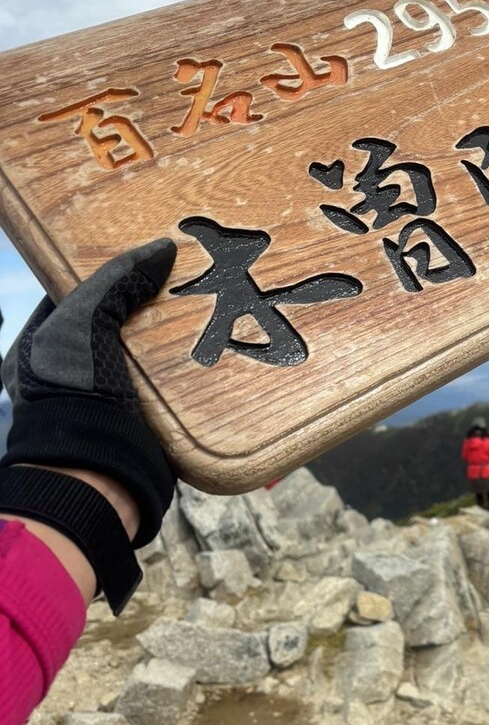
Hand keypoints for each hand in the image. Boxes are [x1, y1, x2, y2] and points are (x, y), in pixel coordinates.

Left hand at [1, 239, 177, 548]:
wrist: (98, 477)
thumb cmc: (74, 394)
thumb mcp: (83, 324)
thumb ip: (116, 283)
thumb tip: (162, 247)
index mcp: (38, 352)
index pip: (74, 299)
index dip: (108, 276)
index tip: (144, 258)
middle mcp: (67, 378)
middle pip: (113, 329)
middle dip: (146, 310)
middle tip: (184, 284)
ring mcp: (103, 405)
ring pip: (142, 363)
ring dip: (170, 346)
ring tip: (208, 315)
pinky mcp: (138, 428)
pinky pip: (166, 394)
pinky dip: (185, 378)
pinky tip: (212, 357)